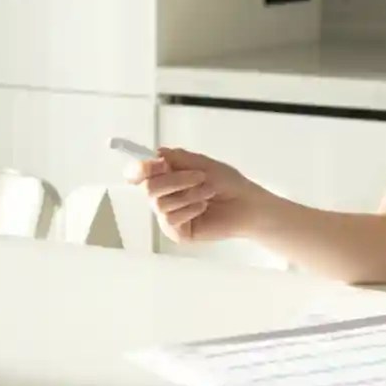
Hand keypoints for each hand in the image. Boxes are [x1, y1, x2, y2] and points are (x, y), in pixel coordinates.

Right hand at [125, 147, 270, 243]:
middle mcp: (163, 196)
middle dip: (175, 180)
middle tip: (200, 177)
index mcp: (166, 177)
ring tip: (208, 193)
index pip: (138, 173)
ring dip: (189, 194)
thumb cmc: (228, 183)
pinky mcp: (176, 232)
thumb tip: (155, 153)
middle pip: (148, 188)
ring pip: (161, 203)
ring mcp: (168, 216)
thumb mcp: (202, 163)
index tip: (157, 163)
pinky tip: (203, 207)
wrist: (247, 204)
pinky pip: (171, 219)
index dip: (140, 168)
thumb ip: (177, 158)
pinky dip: (190, 209)